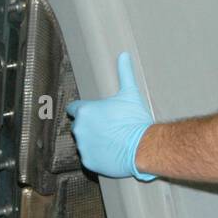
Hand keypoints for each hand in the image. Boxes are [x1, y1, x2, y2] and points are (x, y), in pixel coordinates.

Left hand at [66, 51, 156, 180]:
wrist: (143, 147)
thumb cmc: (135, 120)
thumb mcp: (130, 94)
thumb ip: (124, 73)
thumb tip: (123, 55)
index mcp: (85, 111)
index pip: (74, 108)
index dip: (84, 110)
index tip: (94, 113)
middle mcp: (79, 129)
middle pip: (79, 126)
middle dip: (90, 126)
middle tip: (108, 127)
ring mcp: (83, 147)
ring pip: (84, 142)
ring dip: (94, 141)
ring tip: (112, 140)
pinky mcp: (89, 162)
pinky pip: (90, 157)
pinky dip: (98, 156)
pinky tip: (112, 152)